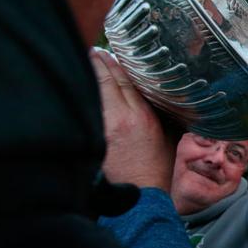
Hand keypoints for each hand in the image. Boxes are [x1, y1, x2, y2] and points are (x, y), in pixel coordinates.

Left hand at [91, 49, 168, 188]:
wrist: (141, 196)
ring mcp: (104, 127)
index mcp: (143, 115)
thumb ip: (160, 112)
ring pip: (93, 92)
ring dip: (88, 76)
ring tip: (84, 63)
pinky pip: (87, 109)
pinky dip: (84, 96)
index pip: (126, 79)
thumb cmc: (156, 169)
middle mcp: (122, 117)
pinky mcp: (93, 139)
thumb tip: (155, 93)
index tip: (109, 51)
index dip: (115, 62)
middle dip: (98, 63)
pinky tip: (80, 88)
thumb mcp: (167, 135)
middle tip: (92, 51)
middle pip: (106, 80)